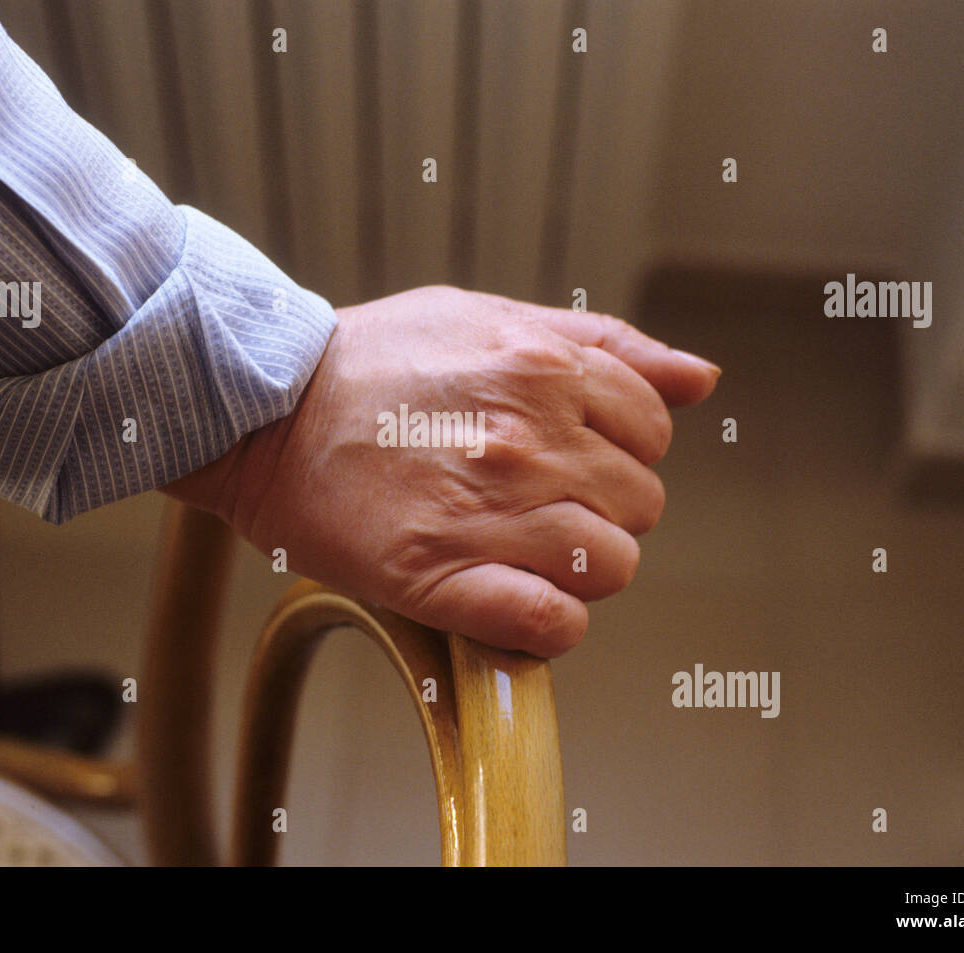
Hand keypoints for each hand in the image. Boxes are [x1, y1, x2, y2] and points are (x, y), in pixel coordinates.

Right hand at [162, 285, 719, 656]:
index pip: (654, 432)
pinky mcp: (444, 576)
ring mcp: (490, 510)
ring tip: (515, 548)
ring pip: (610, 567)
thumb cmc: (371, 362)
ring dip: (576, 567)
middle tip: (531, 502)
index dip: (616, 449)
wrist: (264, 411)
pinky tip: (513, 597)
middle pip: (640, 506)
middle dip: (598, 507)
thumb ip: (604, 344)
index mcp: (546, 368)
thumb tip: (700, 377)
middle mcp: (530, 439)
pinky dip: (549, 623)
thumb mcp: (489, 317)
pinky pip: (555, 624)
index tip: (565, 456)